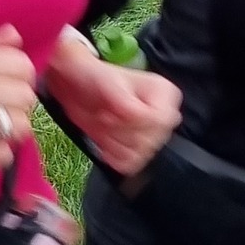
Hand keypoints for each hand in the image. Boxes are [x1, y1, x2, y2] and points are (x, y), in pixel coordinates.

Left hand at [43, 26, 180, 178]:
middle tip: (105, 117)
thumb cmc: (96, 80)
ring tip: (104, 126)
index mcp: (165, 95)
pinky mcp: (138, 151)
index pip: (160, 121)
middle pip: (150, 141)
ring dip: (115, 143)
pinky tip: (105, 142)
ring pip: (140, 155)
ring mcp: (152, 136)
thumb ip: (126, 104)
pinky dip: (113, 156)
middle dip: (121, 131)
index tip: (113, 112)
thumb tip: (136, 117)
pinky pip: (131, 165)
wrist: (79, 90)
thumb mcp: (111, 84)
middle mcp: (163, 117)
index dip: (134, 121)